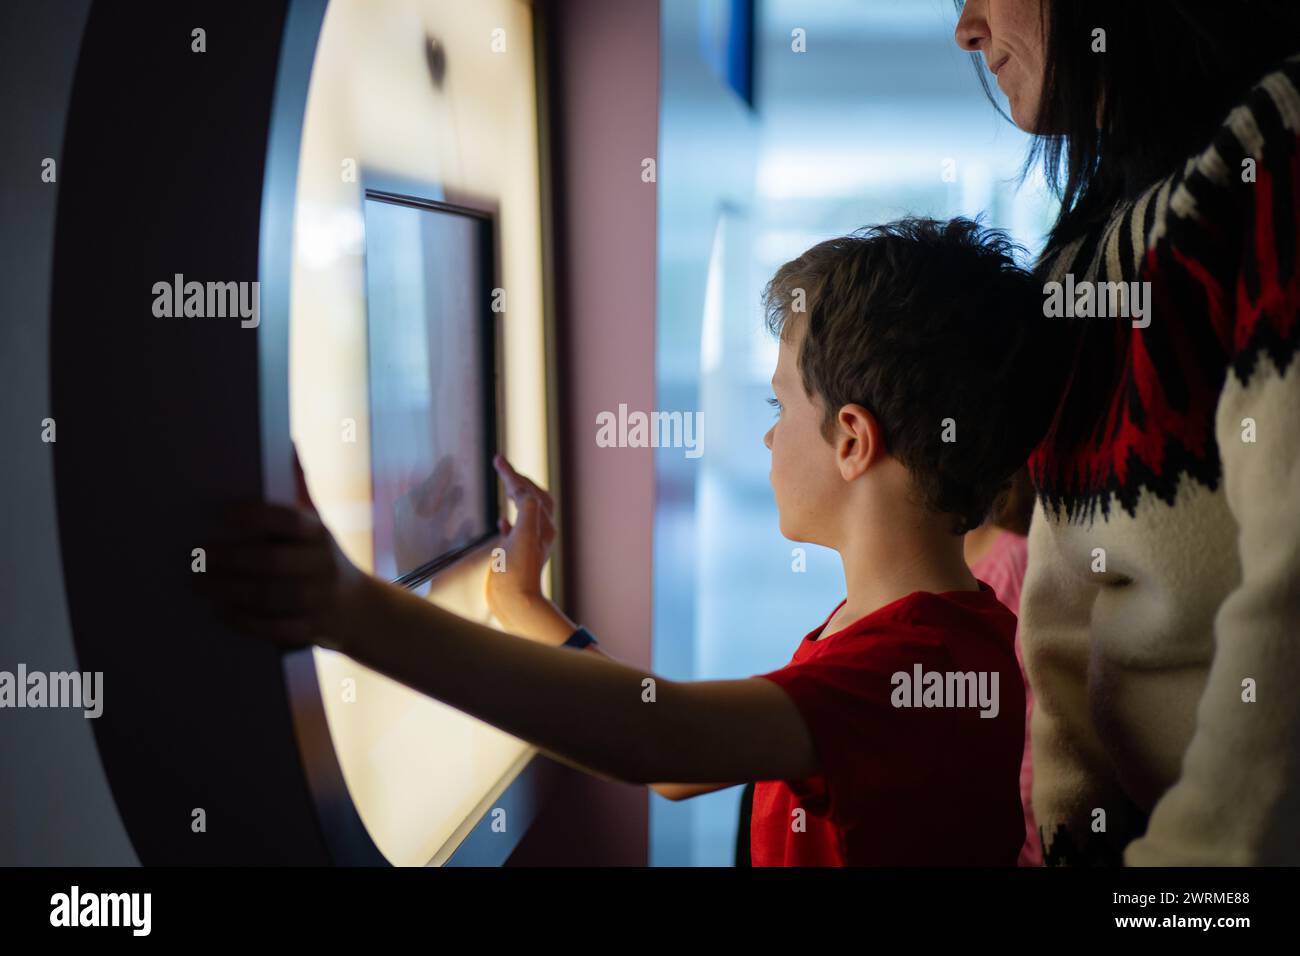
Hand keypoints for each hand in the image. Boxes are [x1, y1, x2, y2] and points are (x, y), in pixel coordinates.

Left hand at [197, 445, 367, 652]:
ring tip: (198, 583)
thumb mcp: (316, 521)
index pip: (288, 520)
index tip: (223, 513)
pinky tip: (220, 613)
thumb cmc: (321, 555)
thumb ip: (297, 486)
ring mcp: (318, 599)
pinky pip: (276, 628)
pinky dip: (246, 622)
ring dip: (230, 591)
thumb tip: (286, 439)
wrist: (360, 608)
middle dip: (231, 559)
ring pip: (270, 597)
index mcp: (317, 533)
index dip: (256, 516)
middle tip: (197, 554)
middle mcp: (321, 565)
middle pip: (273, 562)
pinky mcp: (311, 629)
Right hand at [486, 453, 556, 629]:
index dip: (513, 474)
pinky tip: (501, 521)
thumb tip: (523, 490)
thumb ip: (526, 510)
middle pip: (532, 497)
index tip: (498, 459)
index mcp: (541, 523)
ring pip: (525, 513)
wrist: (515, 603)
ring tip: (506, 486)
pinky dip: (508, 521)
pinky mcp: (516, 556)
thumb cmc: (517, 571)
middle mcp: (539, 531)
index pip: (528, 490)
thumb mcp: (523, 535)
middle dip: (518, 480)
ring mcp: (528, 544)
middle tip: (502, 465)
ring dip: (516, 497)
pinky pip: (514, 532)